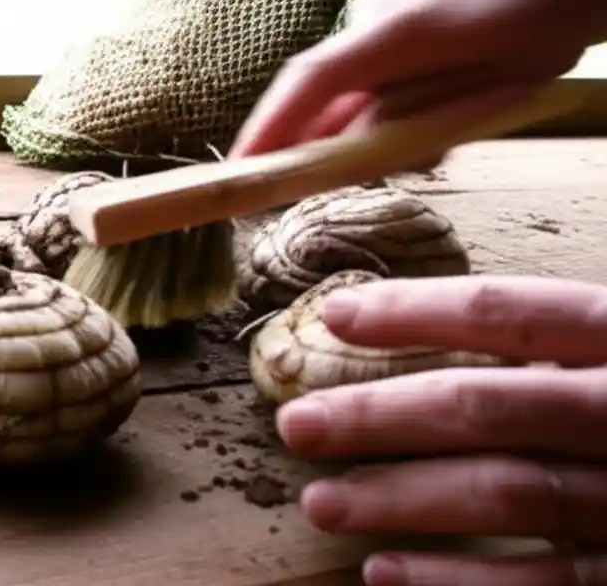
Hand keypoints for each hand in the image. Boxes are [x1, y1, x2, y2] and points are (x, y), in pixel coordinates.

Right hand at [228, 0, 606, 159]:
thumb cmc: (553, 4)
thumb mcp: (500, 81)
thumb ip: (425, 118)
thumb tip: (359, 154)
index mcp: (398, 32)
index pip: (311, 83)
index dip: (270, 129)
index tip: (241, 170)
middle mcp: (377, 16)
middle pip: (326, 94)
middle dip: (326, 143)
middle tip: (343, 182)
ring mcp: (386, 8)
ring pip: (357, 85)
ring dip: (373, 123)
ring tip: (436, 136)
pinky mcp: (402, 10)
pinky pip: (377, 68)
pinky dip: (390, 99)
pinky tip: (439, 108)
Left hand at [272, 274, 606, 584]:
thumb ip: (572, 336)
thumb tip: (449, 314)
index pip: (517, 314)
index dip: (417, 310)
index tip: (334, 315)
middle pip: (495, 408)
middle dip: (385, 414)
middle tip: (297, 422)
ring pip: (512, 495)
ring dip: (404, 499)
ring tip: (320, 500)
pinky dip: (463, 585)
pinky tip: (385, 573)